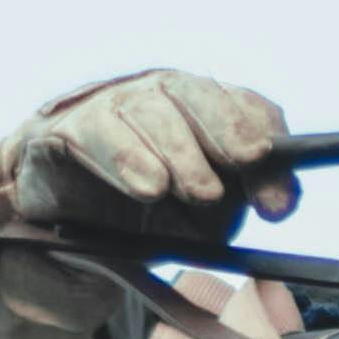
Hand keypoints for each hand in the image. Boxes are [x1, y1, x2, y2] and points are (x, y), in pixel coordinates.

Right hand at [0, 71, 297, 250]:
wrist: (60, 248)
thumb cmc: (143, 221)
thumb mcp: (208, 219)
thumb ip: (246, 201)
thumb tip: (282, 201)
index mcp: (194, 109)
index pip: (236, 102)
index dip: (258, 129)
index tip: (273, 173)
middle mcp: (150, 96)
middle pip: (188, 90)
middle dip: (223, 125)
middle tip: (246, 161)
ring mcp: (102, 109)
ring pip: (142, 107)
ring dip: (176, 147)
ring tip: (198, 192)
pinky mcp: (57, 133)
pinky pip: (90, 132)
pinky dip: (123, 156)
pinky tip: (148, 186)